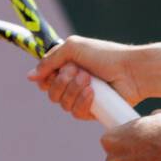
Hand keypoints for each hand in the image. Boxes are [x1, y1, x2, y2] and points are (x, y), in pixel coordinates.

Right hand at [27, 36, 141, 119]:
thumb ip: (50, 60)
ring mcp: (82, 98)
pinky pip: (76, 113)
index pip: (44, 80)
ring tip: (89, 79)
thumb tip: (30, 76)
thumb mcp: (73, 48)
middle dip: (62, 82)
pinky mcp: (93, 111)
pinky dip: (82, 101)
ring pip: (62, 104)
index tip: (57, 70)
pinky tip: (93, 93)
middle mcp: (73, 84)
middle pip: (51, 93)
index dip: (46, 78)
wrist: (130, 70)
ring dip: (73, 90)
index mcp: (67, 69)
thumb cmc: (105, 55)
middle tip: (79, 71)